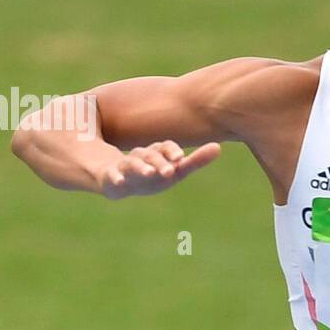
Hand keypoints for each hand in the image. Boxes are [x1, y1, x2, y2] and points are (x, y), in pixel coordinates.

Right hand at [99, 141, 220, 199]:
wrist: (115, 179)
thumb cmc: (152, 174)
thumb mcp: (174, 171)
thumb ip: (195, 161)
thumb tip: (219, 147)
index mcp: (156, 153)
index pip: (165, 148)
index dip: (172, 152)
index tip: (180, 157)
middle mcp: (141, 156)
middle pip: (150, 156)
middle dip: (160, 162)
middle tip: (170, 171)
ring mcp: (125, 166)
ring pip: (132, 164)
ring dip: (141, 168)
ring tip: (150, 173)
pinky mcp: (111, 177)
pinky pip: (112, 176)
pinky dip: (116, 178)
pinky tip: (119, 182)